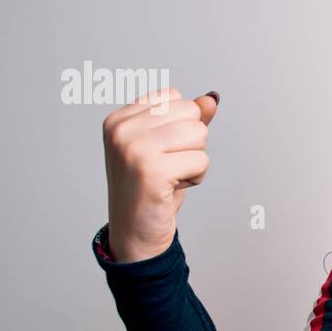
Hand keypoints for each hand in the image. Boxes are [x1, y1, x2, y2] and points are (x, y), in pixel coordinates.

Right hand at [102, 87, 219, 261]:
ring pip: (199, 133)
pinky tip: (173, 188)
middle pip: (190, 113)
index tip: (159, 153)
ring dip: (195, 159)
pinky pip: (202, 160)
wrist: (136, 233)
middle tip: (167, 168)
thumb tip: (212, 99)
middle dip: (190, 143)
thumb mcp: (168, 147)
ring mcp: (133, 148)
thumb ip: (187, 120)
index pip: (174, 97)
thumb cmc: (152, 189)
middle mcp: (121, 130)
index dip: (179, 127)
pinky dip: (196, 177)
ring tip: (171, 177)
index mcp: (119, 119)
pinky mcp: (151, 169)